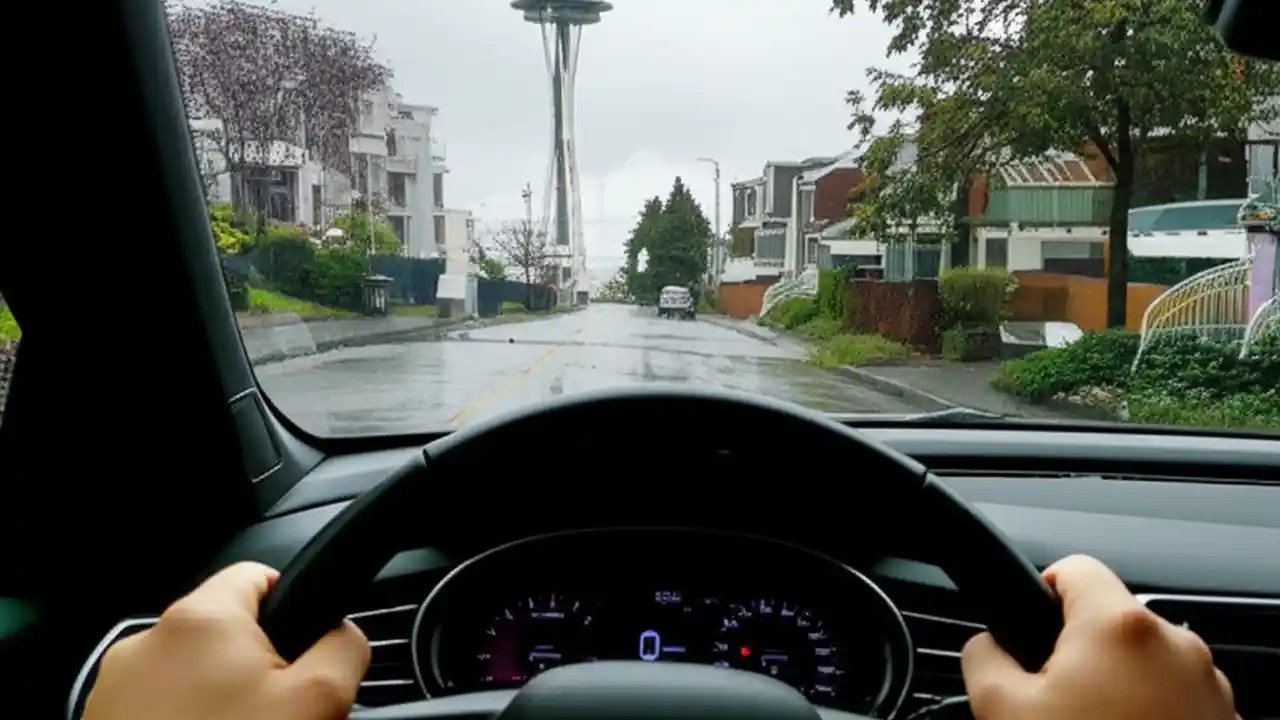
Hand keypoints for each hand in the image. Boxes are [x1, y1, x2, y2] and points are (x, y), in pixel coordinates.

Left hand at [83, 562, 370, 719]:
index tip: (307, 653)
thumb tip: (345, 633)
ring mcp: (115, 689)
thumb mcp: (316, 704)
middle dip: (259, 668)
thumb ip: (344, 649)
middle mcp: (147, 643)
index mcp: (201, 619)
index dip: (296, 607)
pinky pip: (161, 710)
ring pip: (193, 676)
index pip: (260, 576)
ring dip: (220, 701)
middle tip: (279, 716)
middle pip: (228, 633)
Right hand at [962, 554, 1236, 719]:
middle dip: (1074, 654)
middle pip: (1107, 622)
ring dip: (1112, 687)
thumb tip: (988, 646)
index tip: (1027, 629)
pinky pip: (1171, 699)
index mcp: (1118, 625)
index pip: (1072, 568)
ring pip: (1140, 664)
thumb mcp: (1000, 710)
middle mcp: (1175, 644)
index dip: (1039, 592)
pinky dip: (1144, 714)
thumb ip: (983, 658)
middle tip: (1049, 704)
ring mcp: (1206, 686)